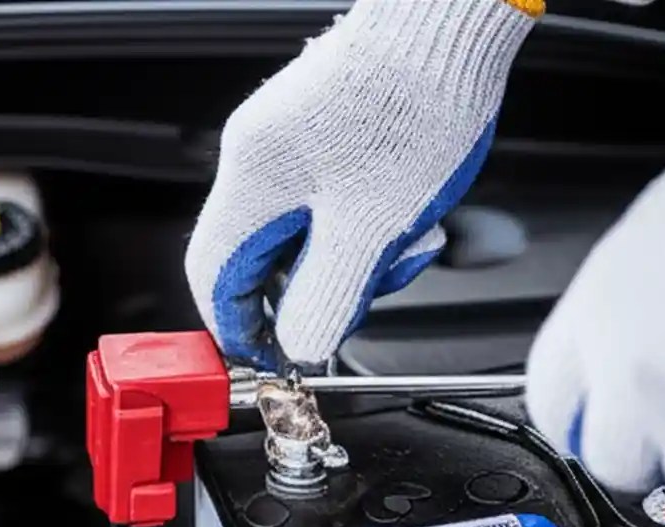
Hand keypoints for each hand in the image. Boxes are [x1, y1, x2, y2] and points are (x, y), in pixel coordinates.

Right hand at [185, 0, 536, 369]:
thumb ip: (327, 298)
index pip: (213, 277)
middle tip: (368, 290)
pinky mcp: (325, 125)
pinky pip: (331, 196)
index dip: (240, 328)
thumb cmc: (414, 108)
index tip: (274, 355)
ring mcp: (290, 136)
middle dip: (318, 287)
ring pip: (306, 229)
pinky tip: (411, 214)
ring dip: (355, 254)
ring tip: (408, 240)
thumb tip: (300, 347)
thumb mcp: (371, 230)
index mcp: (253, 181)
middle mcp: (258, 154)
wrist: (450, 21)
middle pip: (263, 256)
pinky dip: (368, 221)